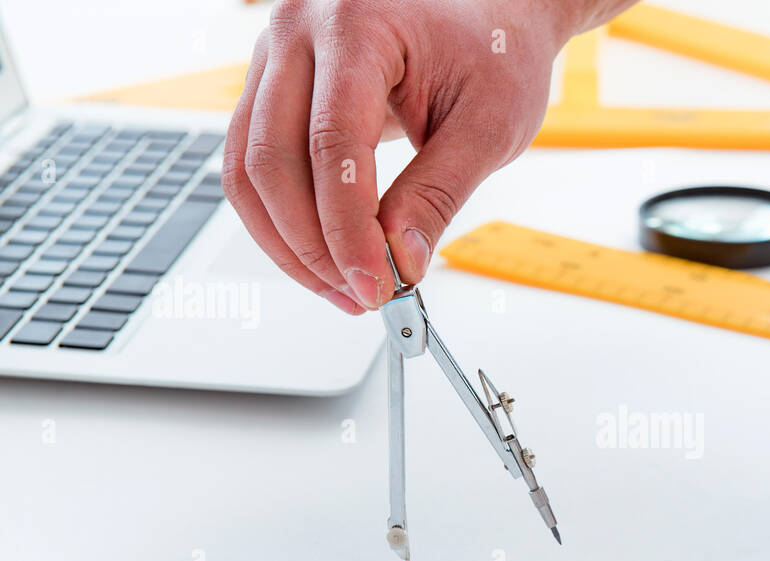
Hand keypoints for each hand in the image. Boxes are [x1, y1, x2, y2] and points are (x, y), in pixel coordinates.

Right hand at [222, 0, 594, 313]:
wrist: (489, 13)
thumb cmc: (493, 51)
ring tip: (343, 289)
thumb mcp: (488, 125)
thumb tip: (401, 260)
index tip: (375, 284)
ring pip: (248, 168)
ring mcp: (276, 55)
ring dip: (289, 244)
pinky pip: (254, 163)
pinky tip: (326, 260)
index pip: (332, 143)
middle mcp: (299, 30)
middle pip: (271, 160)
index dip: (347, 228)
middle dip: (313, 245)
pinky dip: (283, 221)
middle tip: (363, 296)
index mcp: (357, 24)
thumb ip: (439, 193)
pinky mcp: (273, 86)